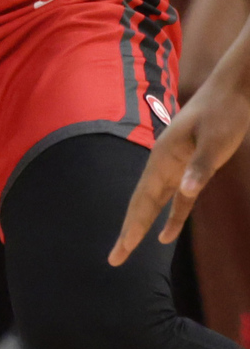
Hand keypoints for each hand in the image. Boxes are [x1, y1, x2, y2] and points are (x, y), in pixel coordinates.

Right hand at [109, 86, 249, 264]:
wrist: (233, 89)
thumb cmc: (224, 111)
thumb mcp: (215, 140)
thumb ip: (200, 167)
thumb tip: (186, 192)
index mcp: (163, 159)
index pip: (143, 201)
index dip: (132, 228)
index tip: (121, 251)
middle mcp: (163, 165)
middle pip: (140, 205)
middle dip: (128, 232)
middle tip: (115, 259)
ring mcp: (175, 167)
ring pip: (154, 203)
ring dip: (142, 225)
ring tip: (128, 247)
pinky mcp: (191, 168)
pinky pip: (177, 199)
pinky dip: (172, 217)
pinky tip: (166, 234)